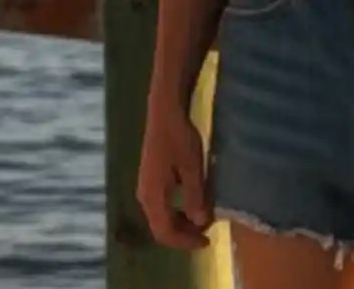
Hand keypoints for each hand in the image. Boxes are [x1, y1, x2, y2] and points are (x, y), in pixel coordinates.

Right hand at [137, 95, 212, 249]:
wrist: (165, 112)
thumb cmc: (180, 138)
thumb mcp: (193, 168)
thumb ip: (195, 196)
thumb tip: (200, 223)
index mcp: (152, 196)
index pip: (165, 232)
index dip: (186, 242)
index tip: (208, 242)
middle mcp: (145, 195)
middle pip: (161, 227)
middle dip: (184, 234)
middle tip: (208, 232)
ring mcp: (146, 186)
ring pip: (162, 216)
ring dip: (182, 222)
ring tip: (204, 218)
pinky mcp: (151, 178)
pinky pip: (162, 204)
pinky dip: (178, 210)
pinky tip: (193, 202)